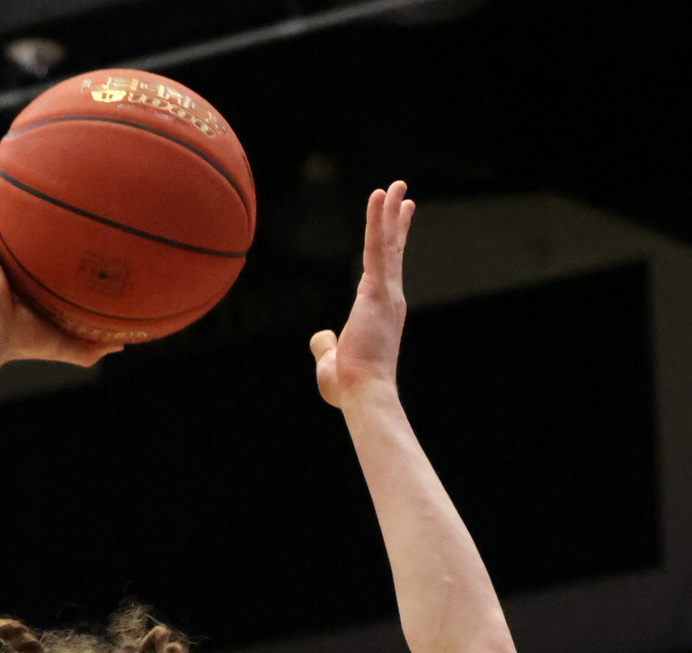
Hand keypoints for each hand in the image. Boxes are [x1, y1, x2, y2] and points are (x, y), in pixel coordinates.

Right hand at [0, 149, 123, 367]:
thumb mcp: (66, 342)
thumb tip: (123, 345)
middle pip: (12, 223)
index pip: (32, 253)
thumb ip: (92, 344)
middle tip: (45, 175)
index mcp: (17, 282)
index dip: (46, 236)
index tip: (68, 215)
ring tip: (13, 150)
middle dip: (23, 202)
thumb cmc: (22, 340)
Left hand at [309, 180, 414, 408]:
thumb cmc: (350, 387)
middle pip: (393, 252)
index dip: (392, 247)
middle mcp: (390, 300)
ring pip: (388, 245)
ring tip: (396, 185)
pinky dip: (377, 221)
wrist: (364, 394)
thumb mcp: (330, 363)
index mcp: (381, 313)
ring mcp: (387, 294)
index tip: (397, 225)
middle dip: (397, 222)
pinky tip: (379, 196)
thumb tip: (322, 336)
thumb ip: (326, 346)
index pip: (386, 272)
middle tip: (403, 196)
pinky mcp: (378, 292)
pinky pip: (376, 248)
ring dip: (390, 212)